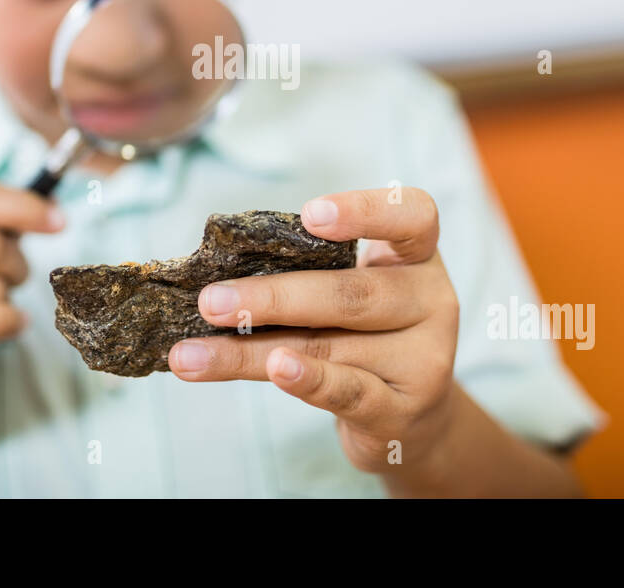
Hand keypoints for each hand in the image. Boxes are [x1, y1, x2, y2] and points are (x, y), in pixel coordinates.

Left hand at [168, 187, 461, 477]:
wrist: (410, 413)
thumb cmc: (364, 333)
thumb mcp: (350, 289)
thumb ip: (307, 274)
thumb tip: (214, 275)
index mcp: (416, 255)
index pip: (411, 216)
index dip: (364, 211)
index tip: (309, 215)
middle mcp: (431, 301)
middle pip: (352, 293)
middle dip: (272, 297)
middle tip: (209, 301)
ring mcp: (424, 359)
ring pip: (329, 347)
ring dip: (250, 351)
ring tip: (191, 355)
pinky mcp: (404, 411)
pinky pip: (349, 392)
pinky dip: (307, 379)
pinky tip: (273, 370)